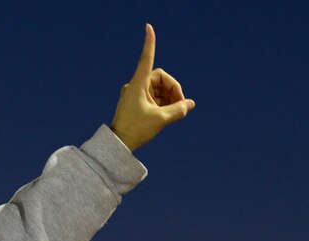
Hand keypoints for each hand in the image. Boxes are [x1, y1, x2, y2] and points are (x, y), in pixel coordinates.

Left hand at [110, 24, 194, 150]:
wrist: (119, 144)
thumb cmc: (136, 130)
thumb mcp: (160, 120)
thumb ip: (178, 110)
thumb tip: (190, 104)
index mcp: (138, 84)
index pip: (146, 59)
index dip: (149, 43)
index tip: (149, 27)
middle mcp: (136, 85)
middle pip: (160, 79)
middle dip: (173, 89)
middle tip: (182, 105)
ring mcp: (136, 94)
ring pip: (159, 89)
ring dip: (170, 98)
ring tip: (177, 112)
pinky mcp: (137, 103)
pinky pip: (154, 97)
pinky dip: (164, 103)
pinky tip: (170, 113)